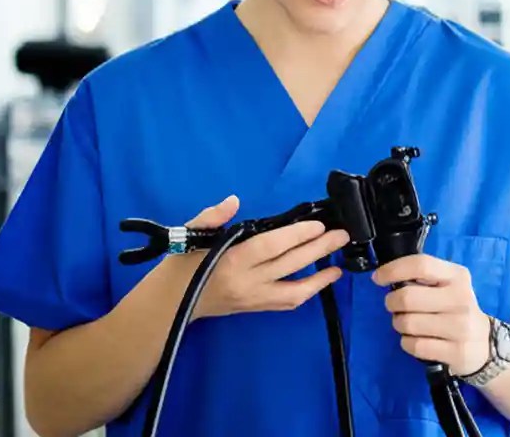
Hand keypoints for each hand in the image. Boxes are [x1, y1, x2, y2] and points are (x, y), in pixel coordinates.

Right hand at [174, 195, 350, 320]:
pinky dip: (307, 292)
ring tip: (339, 264)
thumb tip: (234, 201)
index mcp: (230, 260)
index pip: (271, 247)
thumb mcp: (189, 234)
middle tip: (341, 236)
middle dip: (319, 250)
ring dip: (320, 278)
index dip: (297, 235)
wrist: (168, 304)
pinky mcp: (255, 308)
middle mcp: (246, 282)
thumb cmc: (179, 264)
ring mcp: (252, 298)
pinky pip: (286, 303)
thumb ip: (212, 217)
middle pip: (290, 265)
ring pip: (294, 291)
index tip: (318, 225)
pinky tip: (322, 281)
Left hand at [372, 255, 490, 376]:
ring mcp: (460, 327)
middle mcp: (461, 298)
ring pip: (407, 323)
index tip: (378, 278)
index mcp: (457, 276)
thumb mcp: (449, 285)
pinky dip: (407, 343)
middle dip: (392, 303)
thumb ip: (423, 277)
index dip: (393, 270)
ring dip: (399, 324)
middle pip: (407, 297)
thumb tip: (386, 276)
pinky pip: (414, 345)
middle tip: (395, 306)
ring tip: (408, 324)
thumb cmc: (456, 309)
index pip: (421, 265)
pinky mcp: (456, 352)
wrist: (484, 344)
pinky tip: (417, 340)